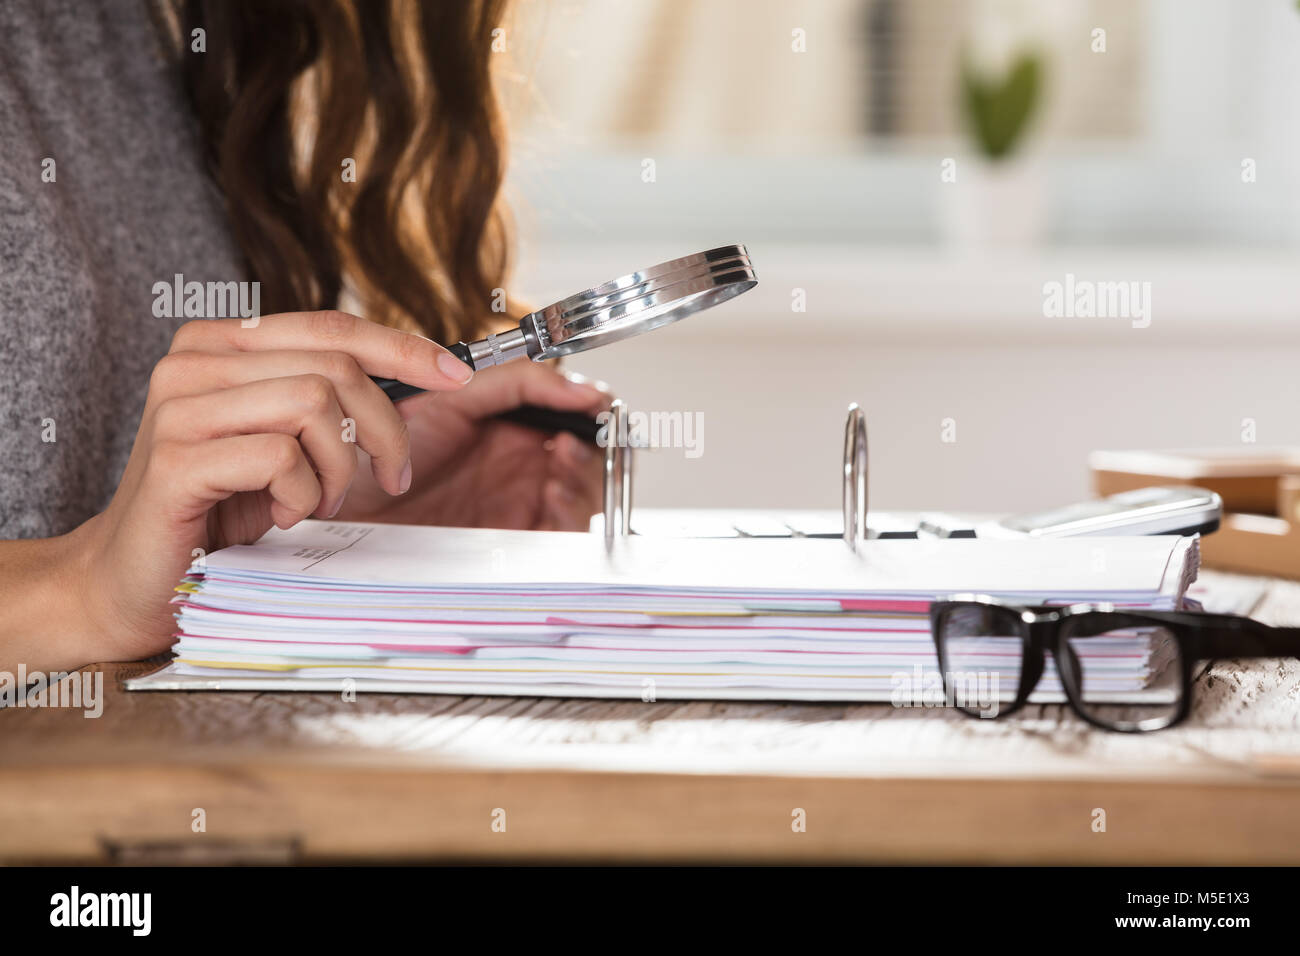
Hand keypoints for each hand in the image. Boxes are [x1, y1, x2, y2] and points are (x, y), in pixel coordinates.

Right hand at [60, 310, 472, 665]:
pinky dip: (301, 496)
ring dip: (337, 467)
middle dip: (383, 428)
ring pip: (314, 404)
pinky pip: (282, 458)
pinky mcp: (178, 459)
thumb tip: (421, 372)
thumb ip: (329, 400)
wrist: (136, 577)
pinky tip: (278, 516)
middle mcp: (195, 360)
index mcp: (222, 344)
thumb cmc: (219, 510)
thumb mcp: (286, 443)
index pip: (331, 327)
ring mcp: (181, 406)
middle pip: (335, 366)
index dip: (404, 347)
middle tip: (388, 478)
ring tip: (316, 501)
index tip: (456, 374)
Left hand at [335, 360, 609, 530]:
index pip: (569, 413)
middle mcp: (519, 465)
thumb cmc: (374, 448)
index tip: (593, 398)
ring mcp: (518, 503)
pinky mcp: (511, 541)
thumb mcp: (446, 399)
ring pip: (583, 492)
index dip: (588, 404)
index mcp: (508, 426)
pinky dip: (571, 510)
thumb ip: (507, 380)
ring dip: (586, 474)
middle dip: (596, 444)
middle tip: (584, 434)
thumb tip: (568, 381)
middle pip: (587, 456)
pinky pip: (562, 531)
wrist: (337, 497)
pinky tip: (555, 491)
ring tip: (566, 458)